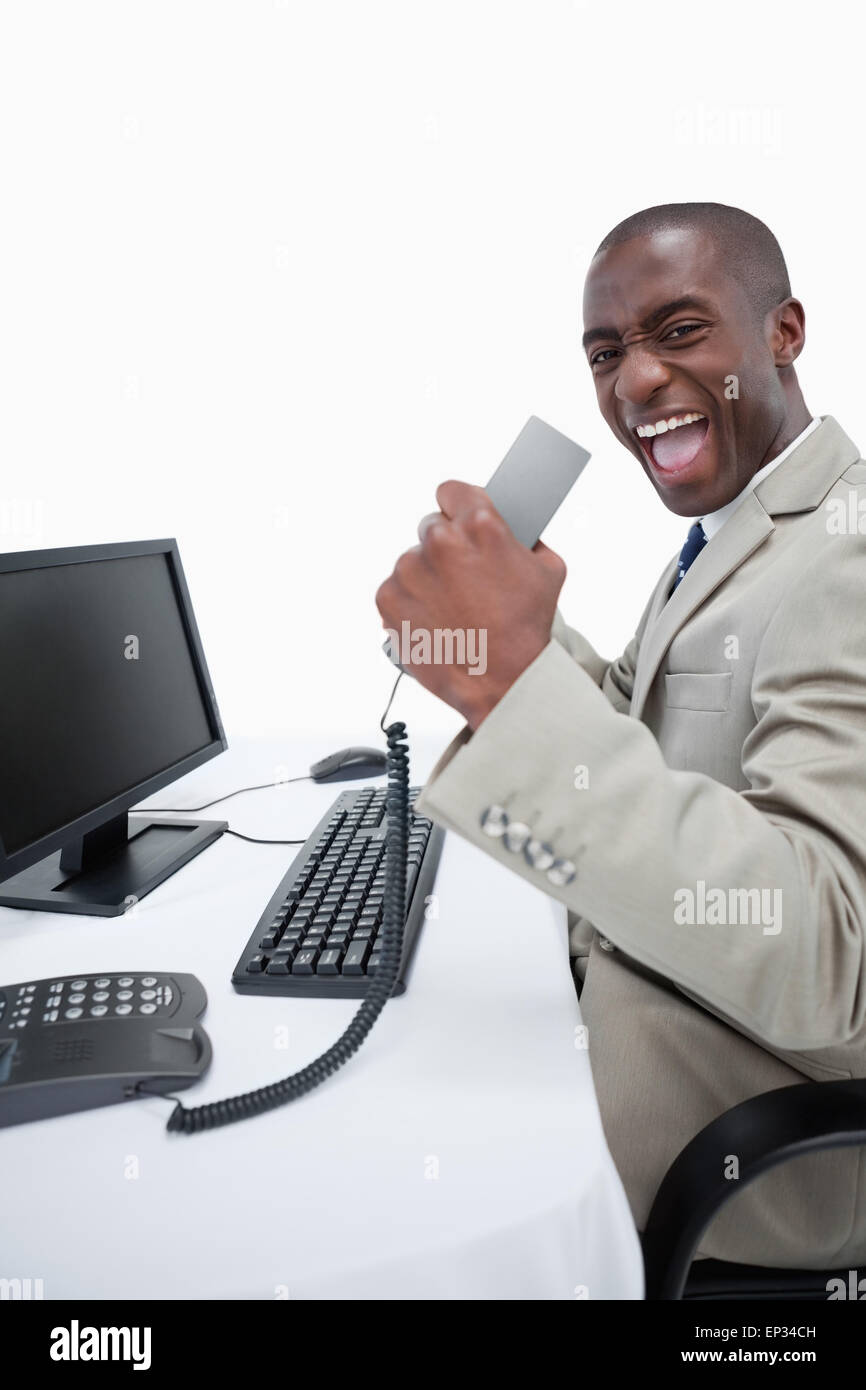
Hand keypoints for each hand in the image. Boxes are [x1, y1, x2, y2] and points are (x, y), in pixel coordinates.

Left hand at [375, 481, 566, 728]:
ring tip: (453, 608)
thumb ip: (526, 538)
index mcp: (480, 526)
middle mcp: (440, 542)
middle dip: (447, 547)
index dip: (459, 505)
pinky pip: (397, 589)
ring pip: (414, 561)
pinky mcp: (389, 599)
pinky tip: (436, 620)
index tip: (458, 517)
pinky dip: (411, 602)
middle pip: (432, 527)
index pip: (452, 491)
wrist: (502, 682)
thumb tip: (513, 528)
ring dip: (428, 578)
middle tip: (465, 578)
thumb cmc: (527, 630)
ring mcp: (410, 571)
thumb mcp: (548, 570)